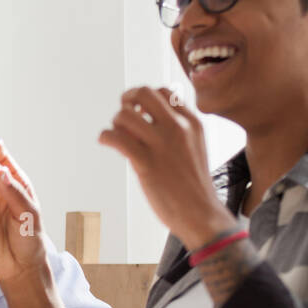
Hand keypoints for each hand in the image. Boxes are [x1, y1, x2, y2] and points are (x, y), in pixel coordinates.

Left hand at [97, 87, 234, 250]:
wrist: (202, 215)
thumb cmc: (194, 186)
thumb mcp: (194, 148)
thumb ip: (175, 131)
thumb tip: (142, 122)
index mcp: (192, 122)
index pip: (164, 92)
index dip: (145, 99)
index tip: (139, 112)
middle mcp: (178, 128)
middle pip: (143, 93)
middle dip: (127, 100)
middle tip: (123, 117)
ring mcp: (162, 144)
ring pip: (125, 114)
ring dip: (115, 123)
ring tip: (118, 137)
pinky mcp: (146, 163)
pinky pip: (116, 138)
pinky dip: (105, 137)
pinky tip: (106, 142)